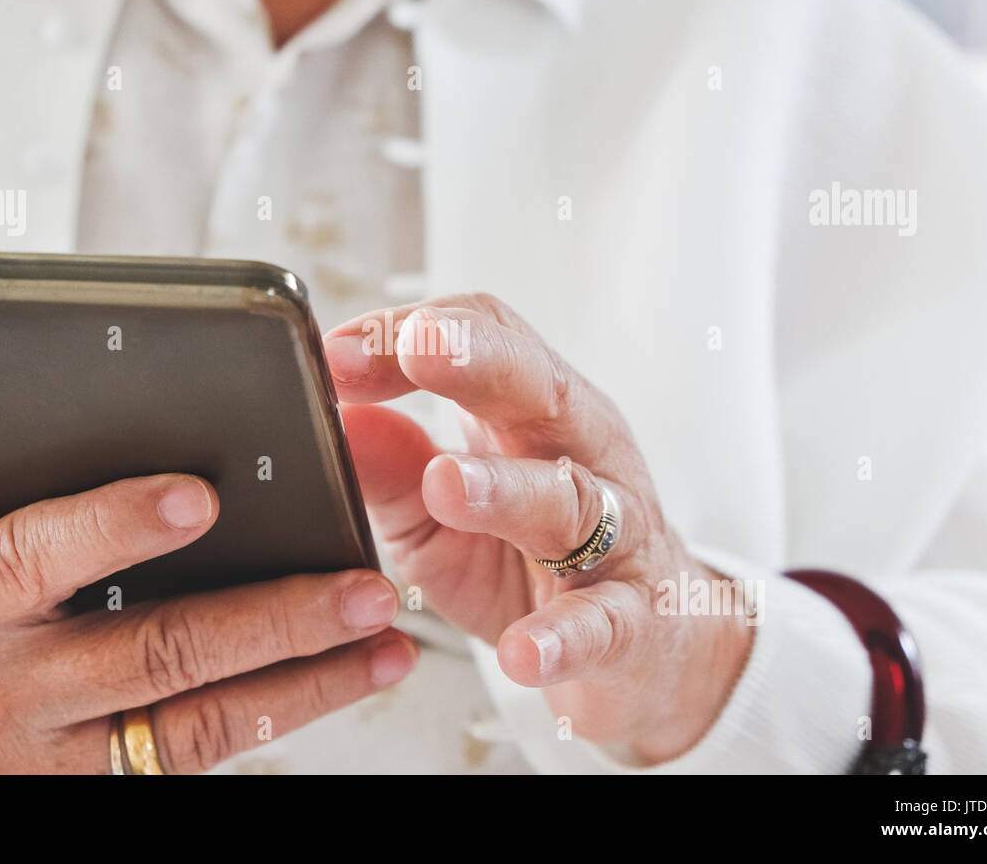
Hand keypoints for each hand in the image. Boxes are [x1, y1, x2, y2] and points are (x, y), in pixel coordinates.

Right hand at [0, 435, 415, 772]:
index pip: (43, 556)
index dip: (119, 526)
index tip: (200, 497)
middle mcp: (19, 686)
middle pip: (157, 651)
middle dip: (271, 620)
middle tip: (361, 589)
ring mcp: (61, 752)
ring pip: (196, 722)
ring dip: (303, 685)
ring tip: (384, 646)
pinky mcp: (94, 791)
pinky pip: (190, 760)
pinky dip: (267, 722)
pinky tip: (331, 686)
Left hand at [325, 294, 752, 763]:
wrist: (650, 646)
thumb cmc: (527, 565)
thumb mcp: (440, 520)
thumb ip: (390, 473)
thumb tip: (336, 419)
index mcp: (530, 417)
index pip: (482, 340)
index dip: (410, 335)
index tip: (336, 353)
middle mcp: (581, 456)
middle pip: (537, 387)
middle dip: (476, 360)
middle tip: (419, 347)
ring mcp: (615, 537)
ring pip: (568, 500)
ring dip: (506, 489)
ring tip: (446, 486)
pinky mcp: (631, 622)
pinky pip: (600, 624)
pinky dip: (562, 637)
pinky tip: (522, 651)